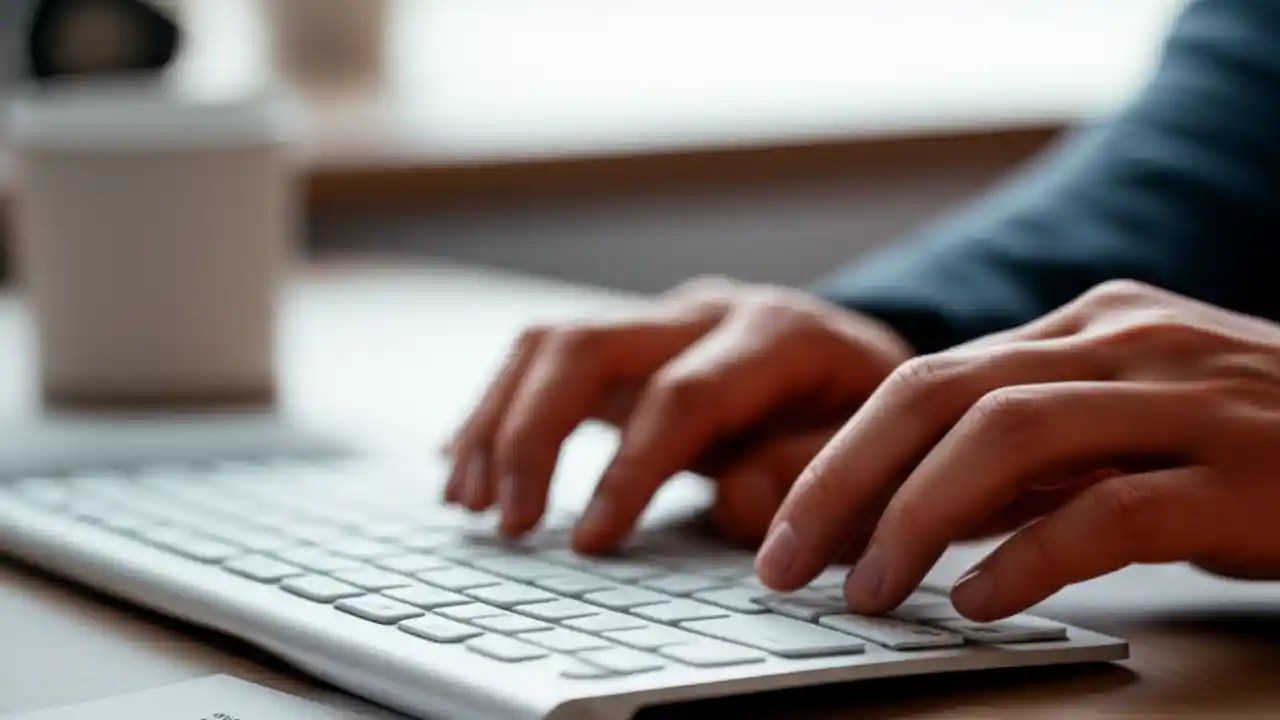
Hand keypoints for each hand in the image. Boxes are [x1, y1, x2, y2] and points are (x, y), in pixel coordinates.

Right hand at [443, 277, 911, 551]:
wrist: (871, 371)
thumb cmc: (875, 424)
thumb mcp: (877, 454)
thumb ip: (817, 475)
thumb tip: (736, 493)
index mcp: (779, 335)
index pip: (682, 396)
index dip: (628, 472)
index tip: (589, 542)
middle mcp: (711, 312)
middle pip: (590, 345)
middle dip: (533, 432)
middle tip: (509, 520)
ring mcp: (665, 320)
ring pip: (553, 341)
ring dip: (499, 417)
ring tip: (468, 497)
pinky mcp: (634, 342)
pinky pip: (546, 357)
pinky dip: (500, 406)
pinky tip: (466, 457)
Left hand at [757, 280, 1279, 620]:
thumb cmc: (1254, 449)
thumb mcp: (1129, 434)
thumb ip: (1032, 463)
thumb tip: (916, 516)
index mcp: (1084, 330)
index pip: (924, 381)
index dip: (841, 454)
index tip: (787, 526)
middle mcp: (1121, 344)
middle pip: (938, 393)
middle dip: (843, 479)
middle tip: (785, 561)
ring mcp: (1184, 398)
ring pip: (1007, 436)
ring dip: (915, 517)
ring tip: (865, 588)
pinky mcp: (1242, 471)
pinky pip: (1112, 510)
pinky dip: (1030, 556)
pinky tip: (979, 604)